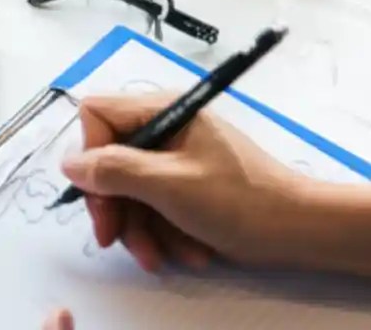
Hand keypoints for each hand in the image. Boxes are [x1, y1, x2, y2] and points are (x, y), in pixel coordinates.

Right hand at [61, 93, 306, 271]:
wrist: (301, 232)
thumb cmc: (239, 200)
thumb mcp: (169, 185)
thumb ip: (114, 170)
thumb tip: (69, 163)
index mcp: (163, 111)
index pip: (97, 114)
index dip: (90, 155)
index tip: (99, 197)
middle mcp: (166, 127)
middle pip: (110, 160)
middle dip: (114, 206)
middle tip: (115, 241)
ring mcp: (177, 158)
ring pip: (130, 190)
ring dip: (140, 229)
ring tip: (160, 258)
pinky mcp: (188, 186)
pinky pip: (155, 205)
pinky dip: (163, 232)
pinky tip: (185, 253)